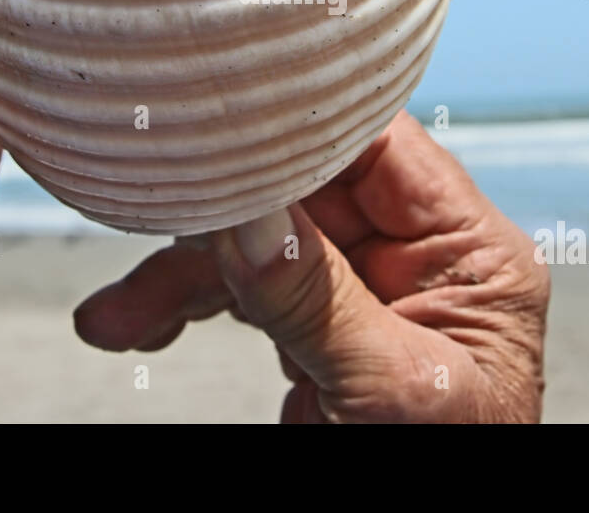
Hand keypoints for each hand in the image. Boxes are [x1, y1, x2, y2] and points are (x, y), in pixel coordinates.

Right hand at [73, 111, 549, 421]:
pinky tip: (135, 326)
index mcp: (471, 250)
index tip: (223, 123)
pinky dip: (187, 306)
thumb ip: (316, 299)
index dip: (299, 131)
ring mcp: (364, 290)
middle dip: (222, 211)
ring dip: (182, 273)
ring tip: (118, 314)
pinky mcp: (318, 326)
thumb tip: (241, 221)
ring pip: (260, 243)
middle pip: (305, 191)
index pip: (379, 148)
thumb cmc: (443, 464)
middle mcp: (418, 257)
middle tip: (155, 212)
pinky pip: (245, 291)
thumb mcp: (390, 386)